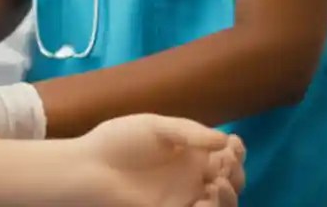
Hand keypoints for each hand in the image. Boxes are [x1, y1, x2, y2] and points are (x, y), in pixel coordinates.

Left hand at [79, 114, 245, 206]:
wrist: (89, 168)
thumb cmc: (117, 142)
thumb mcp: (155, 128)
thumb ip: (190, 132)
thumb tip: (225, 139)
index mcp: (190, 154)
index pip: (227, 156)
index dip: (237, 152)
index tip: (234, 143)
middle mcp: (192, 178)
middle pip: (232, 181)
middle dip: (237, 173)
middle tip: (223, 165)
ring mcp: (184, 198)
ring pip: (223, 204)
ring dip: (229, 196)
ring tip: (216, 185)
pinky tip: (203, 200)